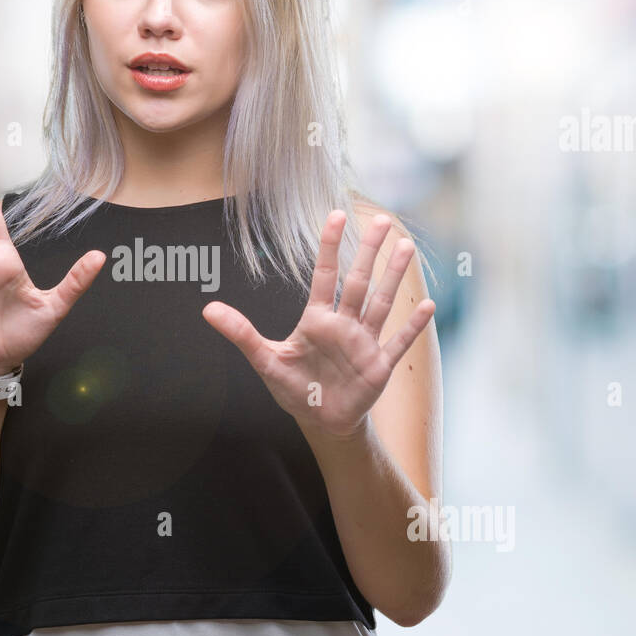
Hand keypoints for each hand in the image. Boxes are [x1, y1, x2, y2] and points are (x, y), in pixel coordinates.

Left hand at [201, 210, 434, 439]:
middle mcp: (343, 325)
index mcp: (316, 319)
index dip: (330, 246)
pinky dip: (411, 326)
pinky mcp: (378, 366)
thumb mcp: (265, 360)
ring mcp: (363, 343)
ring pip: (381, 303)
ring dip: (394, 276)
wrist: (320, 421)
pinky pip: (397, 342)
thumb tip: (208, 310)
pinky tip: (428, 306)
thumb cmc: (294, 387)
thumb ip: (241, 333)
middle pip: (358, 281)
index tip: (336, 215)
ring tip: (407, 247)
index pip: (324, 275)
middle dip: (370, 251)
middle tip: (384, 219)